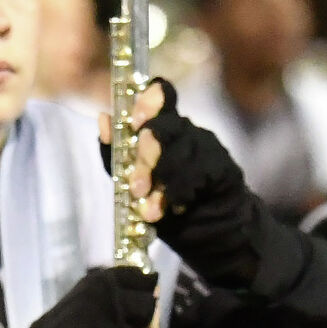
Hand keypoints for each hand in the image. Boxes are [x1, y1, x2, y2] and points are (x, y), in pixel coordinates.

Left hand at [104, 79, 268, 285]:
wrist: (207, 232)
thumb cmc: (165, 202)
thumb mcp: (132, 183)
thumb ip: (115, 153)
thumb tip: (103, 118)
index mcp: (160, 127)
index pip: (160, 94)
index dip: (149, 100)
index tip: (135, 120)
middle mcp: (184, 130)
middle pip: (165, 127)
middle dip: (146, 157)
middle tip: (136, 188)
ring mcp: (206, 146)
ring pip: (182, 151)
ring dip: (162, 182)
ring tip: (150, 211)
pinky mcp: (224, 167)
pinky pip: (200, 172)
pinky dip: (182, 192)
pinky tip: (176, 207)